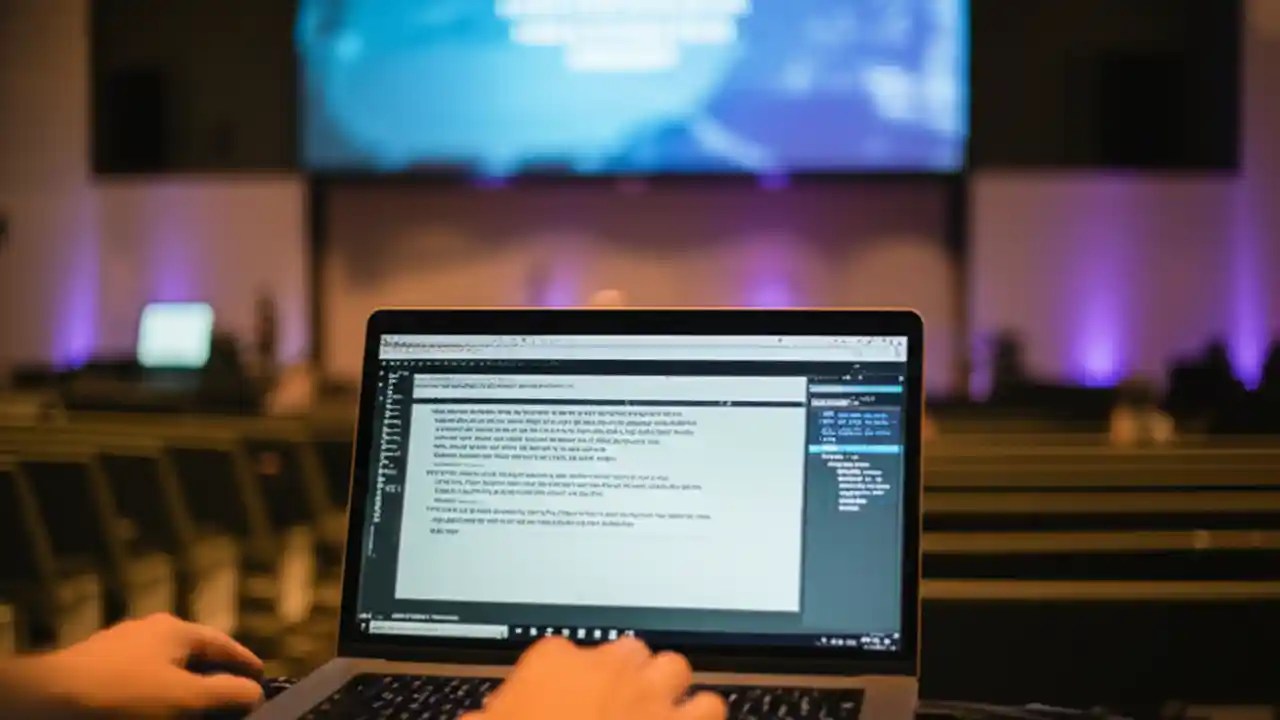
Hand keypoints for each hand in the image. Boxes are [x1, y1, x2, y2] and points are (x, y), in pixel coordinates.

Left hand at [31, 614, 263, 717]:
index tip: (260, 681)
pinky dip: (155, 693)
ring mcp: (118, 647)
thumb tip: (254, 692)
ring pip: (164, 666)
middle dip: (213, 677)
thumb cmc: (123, 696)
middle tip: (229, 700)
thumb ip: (227, 694)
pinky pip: (138, 679)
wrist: (46, 702)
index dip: (246, 665)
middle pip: (194, 654)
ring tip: (191, 710)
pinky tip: (152, 711)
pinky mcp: (95, 668)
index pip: (225, 644)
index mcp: (176, 629)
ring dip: (182, 687)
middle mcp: (149, 630)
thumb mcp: (186, 699)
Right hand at [467, 637, 725, 719]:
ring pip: (673, 667)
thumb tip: (479, 719)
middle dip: (623, 675)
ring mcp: (648, 693)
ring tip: (656, 710)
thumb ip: (489, 715)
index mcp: (552, 661)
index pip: (560, 654)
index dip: (560, 683)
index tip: (554, 705)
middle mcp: (605, 666)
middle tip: (610, 707)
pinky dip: (702, 715)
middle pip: (626, 650)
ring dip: (666, 688)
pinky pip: (709, 705)